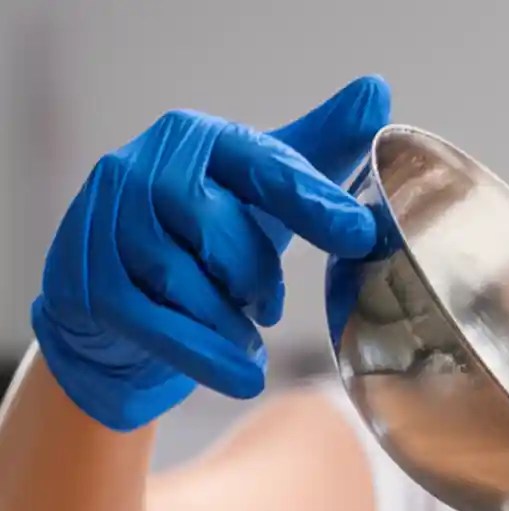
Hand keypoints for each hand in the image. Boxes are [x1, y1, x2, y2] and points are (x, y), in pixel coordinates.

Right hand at [31, 75, 390, 430]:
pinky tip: (243, 374)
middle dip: (253, 271)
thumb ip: (319, 147)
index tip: (362, 234)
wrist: (118, 306)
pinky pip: (157, 326)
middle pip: (213, 222)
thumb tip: (376, 91)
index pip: (262, 165)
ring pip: (183, 278)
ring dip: (230, 318)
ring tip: (250, 335)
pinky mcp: (86, 286)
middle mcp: (137, 170)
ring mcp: (102, 227)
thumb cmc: (204, 237)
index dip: (314, 201)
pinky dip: (209, 357)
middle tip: (270, 304)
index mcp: (193, 138)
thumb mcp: (263, 192)